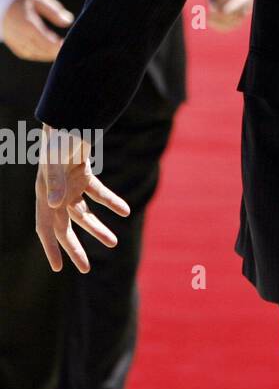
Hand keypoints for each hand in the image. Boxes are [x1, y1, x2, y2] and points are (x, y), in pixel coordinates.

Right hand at [2, 0, 71, 61]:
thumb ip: (53, 10)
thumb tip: (68, 21)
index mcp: (26, 23)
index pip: (43, 40)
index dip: (56, 46)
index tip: (68, 44)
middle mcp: (19, 34)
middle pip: (40, 49)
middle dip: (55, 51)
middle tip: (69, 48)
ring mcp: (14, 40)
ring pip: (34, 53)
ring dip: (48, 54)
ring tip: (62, 49)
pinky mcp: (13, 43)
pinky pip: (27, 53)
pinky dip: (39, 54)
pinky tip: (50, 51)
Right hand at [35, 124, 129, 273]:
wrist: (71, 119)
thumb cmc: (60, 140)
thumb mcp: (56, 163)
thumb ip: (55, 183)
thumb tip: (55, 205)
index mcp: (44, 195)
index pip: (45, 229)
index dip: (51, 249)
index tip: (59, 268)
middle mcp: (55, 194)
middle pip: (65, 227)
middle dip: (75, 248)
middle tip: (86, 269)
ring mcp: (69, 186)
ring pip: (84, 213)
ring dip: (97, 227)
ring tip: (113, 243)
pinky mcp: (84, 176)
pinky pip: (98, 194)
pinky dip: (111, 202)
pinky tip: (125, 211)